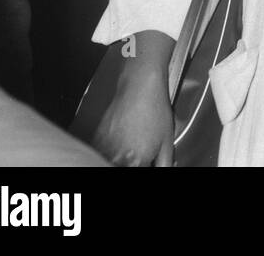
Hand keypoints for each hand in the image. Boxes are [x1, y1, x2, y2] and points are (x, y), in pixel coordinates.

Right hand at [91, 31, 175, 166]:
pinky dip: (108, 153)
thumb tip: (164, 170)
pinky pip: (99, 154)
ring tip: (131, 148)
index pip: (138, 176)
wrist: (139, 87)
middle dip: (133, 165)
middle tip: (140, 156)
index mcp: (136, 163)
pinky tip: (120, 144)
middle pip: (121, 170)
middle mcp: (116, 159)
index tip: (147, 164)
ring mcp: (103, 149)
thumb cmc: (154, 109)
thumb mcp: (167, 141)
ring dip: (118, 161)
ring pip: (108, 163)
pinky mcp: (95, 140)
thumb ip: (164, 164)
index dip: (145, 168)